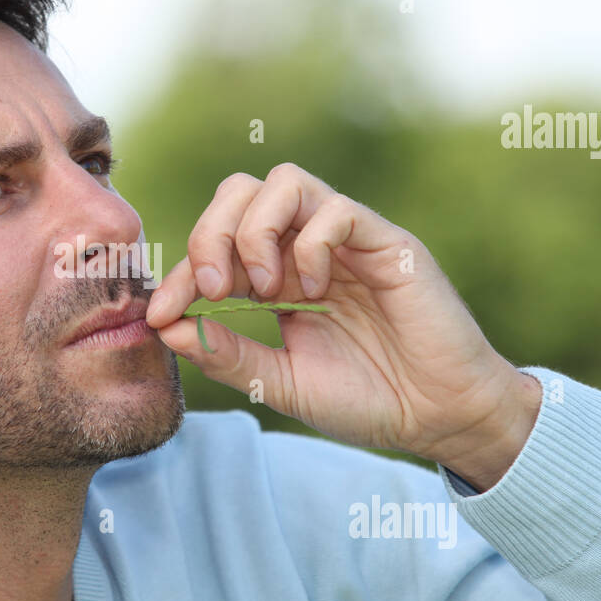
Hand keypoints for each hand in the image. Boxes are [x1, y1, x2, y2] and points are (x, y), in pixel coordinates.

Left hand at [145, 164, 541, 489]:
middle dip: (209, 234)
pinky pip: (336, 208)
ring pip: (284, 181)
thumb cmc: (369, 400)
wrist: (441, 419)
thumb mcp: (281, 383)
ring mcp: (347, 240)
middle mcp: (307, 247)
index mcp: (279, 277)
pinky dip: (310, 243)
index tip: (160, 314)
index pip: (215, 245)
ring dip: (255, 231)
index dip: (179, 274)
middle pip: (240, 191)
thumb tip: (166, 328)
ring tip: (262, 288)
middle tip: (213, 290)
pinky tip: (313, 291)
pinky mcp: (388, 242)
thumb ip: (227, 354)